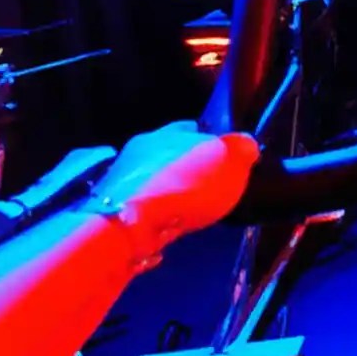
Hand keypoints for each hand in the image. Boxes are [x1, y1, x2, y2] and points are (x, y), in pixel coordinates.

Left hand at [93, 122, 258, 246]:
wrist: (129, 226)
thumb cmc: (184, 186)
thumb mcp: (230, 162)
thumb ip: (242, 150)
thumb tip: (246, 145)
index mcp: (166, 133)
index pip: (191, 129)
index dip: (211, 141)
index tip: (223, 159)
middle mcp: (138, 151)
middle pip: (169, 155)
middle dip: (186, 168)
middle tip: (208, 186)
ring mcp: (119, 182)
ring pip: (152, 182)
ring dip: (167, 193)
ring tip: (188, 210)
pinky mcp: (111, 212)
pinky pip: (140, 210)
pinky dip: (153, 216)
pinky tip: (165, 226)